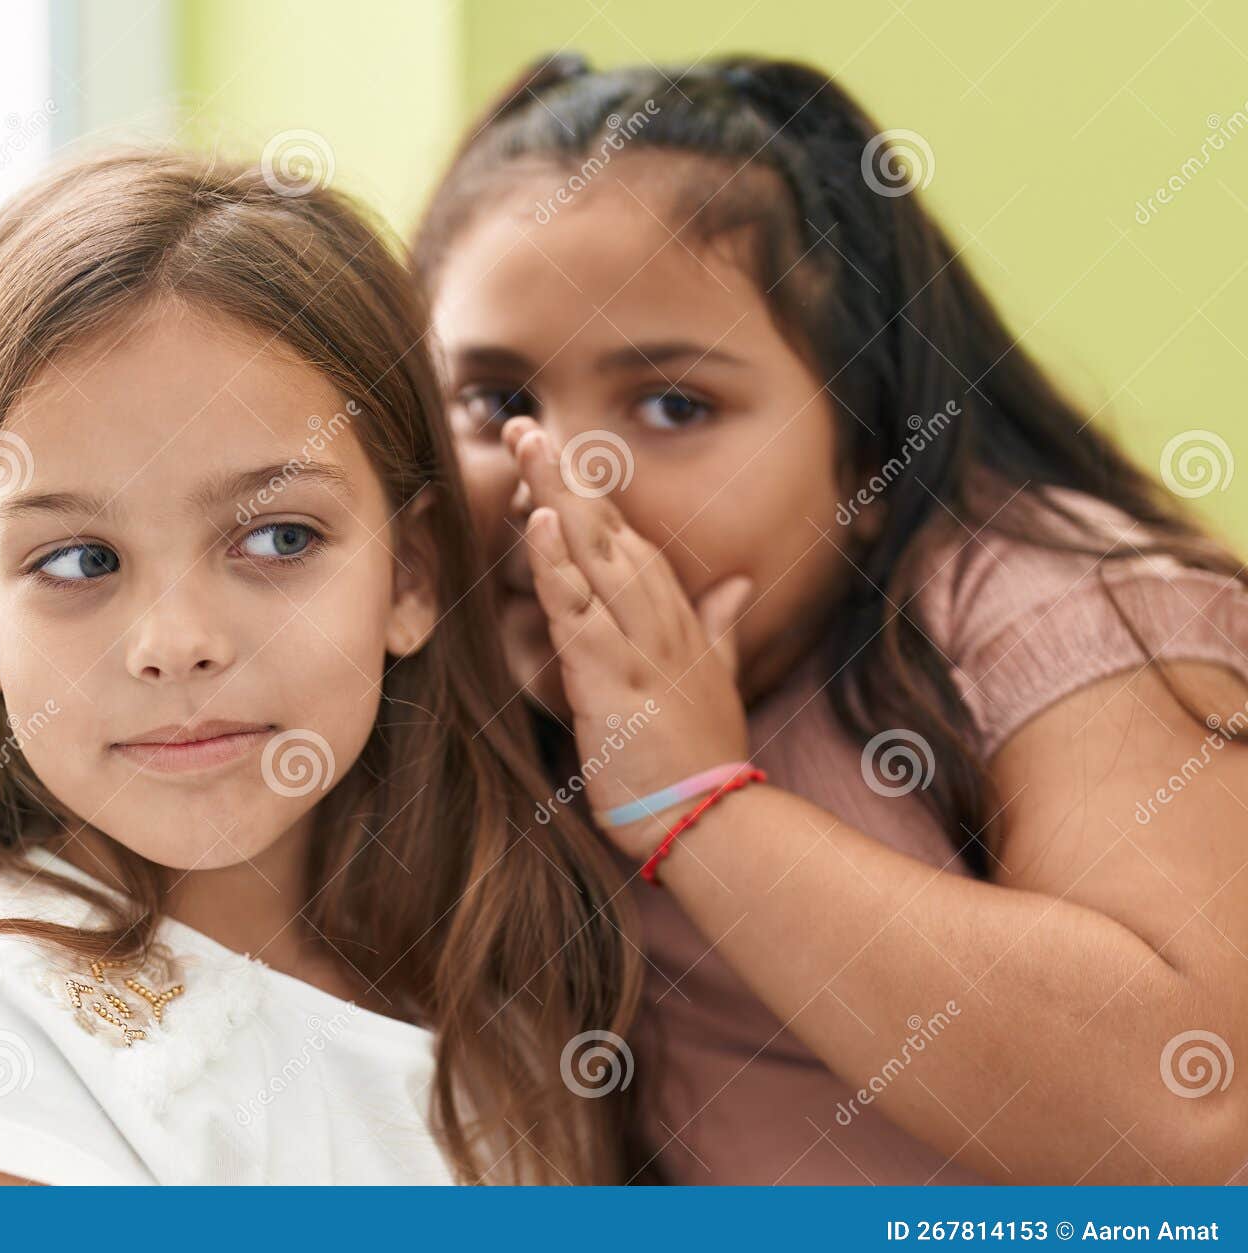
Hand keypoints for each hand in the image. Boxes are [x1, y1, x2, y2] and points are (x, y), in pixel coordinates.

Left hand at [503, 417, 755, 858]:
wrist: (711, 821)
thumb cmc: (702, 761)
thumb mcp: (716, 682)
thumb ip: (719, 627)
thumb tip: (733, 584)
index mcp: (676, 623)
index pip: (630, 545)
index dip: (593, 499)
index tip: (560, 457)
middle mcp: (659, 622)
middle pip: (608, 533)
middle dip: (566, 477)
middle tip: (525, 426)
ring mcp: (638, 645)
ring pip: (592, 556)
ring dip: (555, 498)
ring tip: (524, 447)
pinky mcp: (613, 677)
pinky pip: (579, 610)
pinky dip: (558, 564)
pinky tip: (538, 523)